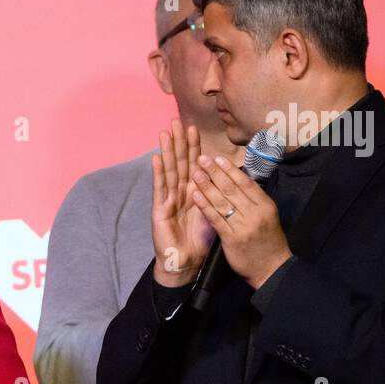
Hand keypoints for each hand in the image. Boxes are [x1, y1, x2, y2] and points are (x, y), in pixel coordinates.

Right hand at [152, 120, 215, 285]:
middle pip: (179, 163)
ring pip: (169, 171)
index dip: (193, 147)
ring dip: (167, 151)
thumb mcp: (214, 213)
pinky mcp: (159, 210)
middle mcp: (179, 192)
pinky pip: (160, 189)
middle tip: (176, 121)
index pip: (194, 165)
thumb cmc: (200, 240)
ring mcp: (167, 200)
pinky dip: (158, 173)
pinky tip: (156, 158)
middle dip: (178, 142)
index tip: (194, 128)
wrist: (186, 262)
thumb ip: (215, 195)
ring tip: (164, 133)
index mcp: (193, 192)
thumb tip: (228, 178)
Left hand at [189, 153, 292, 288]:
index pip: (246, 182)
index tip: (218, 158)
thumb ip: (253, 200)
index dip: (230, 169)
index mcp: (265, 205)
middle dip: (215, 172)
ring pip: (222, 201)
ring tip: (195, 173)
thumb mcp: (266, 217)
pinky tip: (195, 194)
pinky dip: (205, 205)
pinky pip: (216, 218)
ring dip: (207, 185)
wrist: (271, 269)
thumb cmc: (267, 241)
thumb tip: (238, 181)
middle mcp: (255, 213)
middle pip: (232, 188)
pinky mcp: (232, 238)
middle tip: (202, 158)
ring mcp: (244, 225)